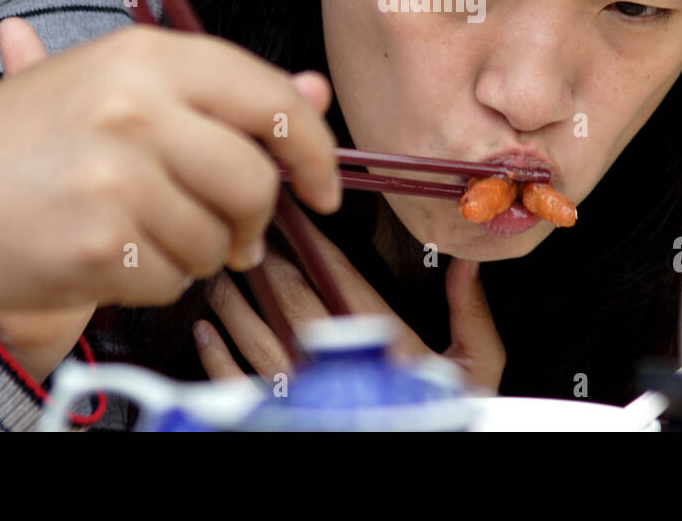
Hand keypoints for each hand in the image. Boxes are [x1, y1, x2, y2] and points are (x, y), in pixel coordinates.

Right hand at [0, 18, 341, 314]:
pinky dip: (151, 281)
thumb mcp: (116, 83)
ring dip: (196, 252)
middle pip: (256, 181)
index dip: (315, 148)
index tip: (323, 186)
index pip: (274, 98)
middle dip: (256, 219)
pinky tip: (107, 253)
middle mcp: (139, 109)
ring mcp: (117, 178)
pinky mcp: (96, 245)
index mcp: (149, 56)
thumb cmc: (16, 136)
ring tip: (141, 230)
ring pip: (217, 241)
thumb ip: (220, 91)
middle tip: (236, 231)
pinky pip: (171, 281)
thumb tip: (313, 93)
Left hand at [194, 214, 504, 394]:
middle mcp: (337, 366)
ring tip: (221, 270)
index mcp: (384, 346)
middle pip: (292, 301)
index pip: (342, 282)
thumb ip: (470, 314)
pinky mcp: (275, 415)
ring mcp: (301, 392)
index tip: (298, 221)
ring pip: (256, 334)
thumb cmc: (445, 415)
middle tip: (252, 228)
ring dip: (236, 299)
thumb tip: (468, 263)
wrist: (432, 460)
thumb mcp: (477, 368)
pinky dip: (215, 355)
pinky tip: (204, 332)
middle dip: (270, 262)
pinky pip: (235, 383)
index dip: (317, 249)